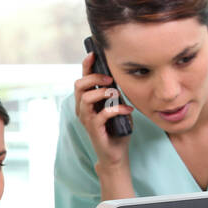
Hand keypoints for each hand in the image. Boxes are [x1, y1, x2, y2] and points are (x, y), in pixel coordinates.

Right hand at [73, 52, 133, 189]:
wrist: (116, 154)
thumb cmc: (116, 129)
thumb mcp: (116, 106)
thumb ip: (114, 93)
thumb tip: (120, 75)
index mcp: (86, 101)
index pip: (82, 79)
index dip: (86, 65)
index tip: (93, 54)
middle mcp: (82, 109)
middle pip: (79, 85)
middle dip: (95, 78)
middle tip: (111, 79)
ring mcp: (87, 120)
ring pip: (85, 98)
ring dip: (102, 92)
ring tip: (116, 93)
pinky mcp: (94, 130)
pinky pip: (102, 114)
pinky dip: (116, 109)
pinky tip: (127, 109)